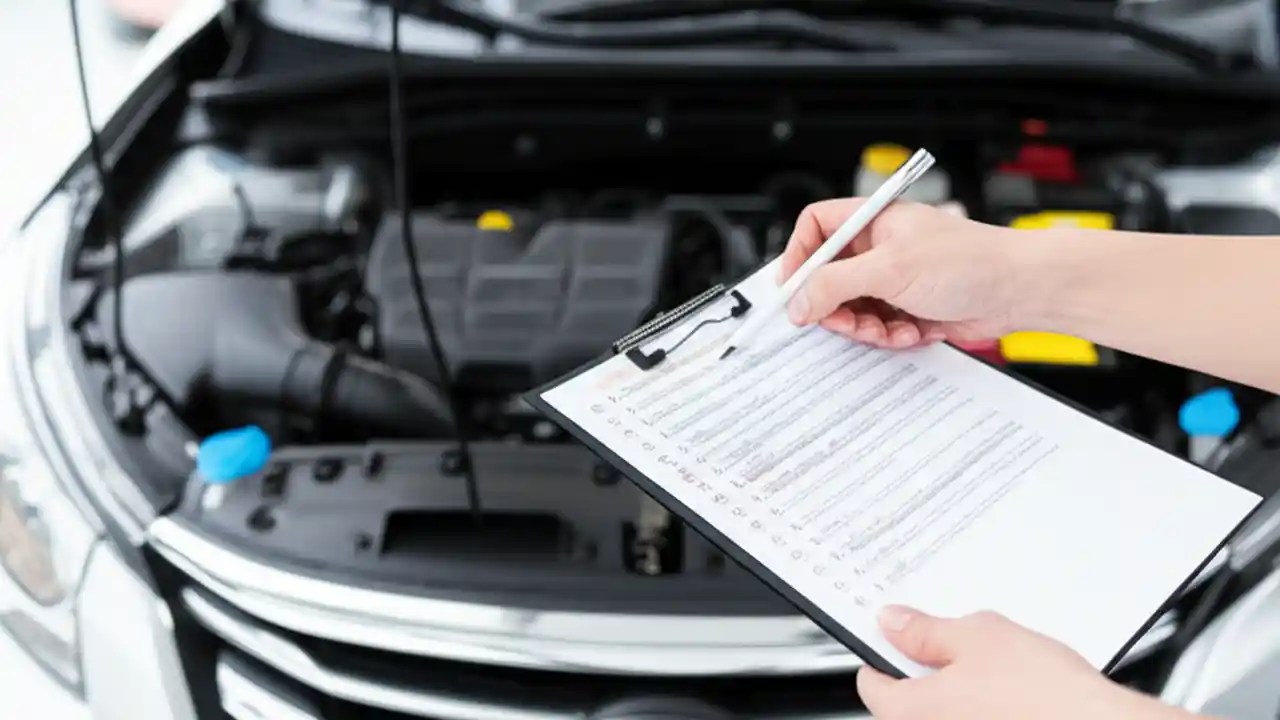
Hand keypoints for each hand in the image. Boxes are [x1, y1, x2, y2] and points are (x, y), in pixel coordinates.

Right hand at [778, 199, 1031, 346]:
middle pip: (828, 278)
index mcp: (872, 221)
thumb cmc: (970, 261)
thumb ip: (835, 285)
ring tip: (887, 329)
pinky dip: (889, 336)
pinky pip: (879, 327)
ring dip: (864, 326)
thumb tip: (798, 302)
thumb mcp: (890, 269)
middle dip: (834, 306)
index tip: (792, 288)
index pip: (816, 228)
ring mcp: (894, 279)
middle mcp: (880, 248)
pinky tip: (910, 332)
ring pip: (852, 309)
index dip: (799, 256)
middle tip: (843, 322)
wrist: (1020, 290)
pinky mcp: (909, 308)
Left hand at [857, 606, 1195, 719]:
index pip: (871, 684)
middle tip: (956, 650)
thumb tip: (893, 623)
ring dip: (958, 694)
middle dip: (926, 675)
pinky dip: (984, 709)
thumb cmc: (1044, 693)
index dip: (884, 655)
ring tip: (995, 675)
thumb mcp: (978, 636)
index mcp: (909, 711)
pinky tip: (1012, 698)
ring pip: (944, 714)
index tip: (899, 638)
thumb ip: (926, 631)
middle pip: (906, 704)